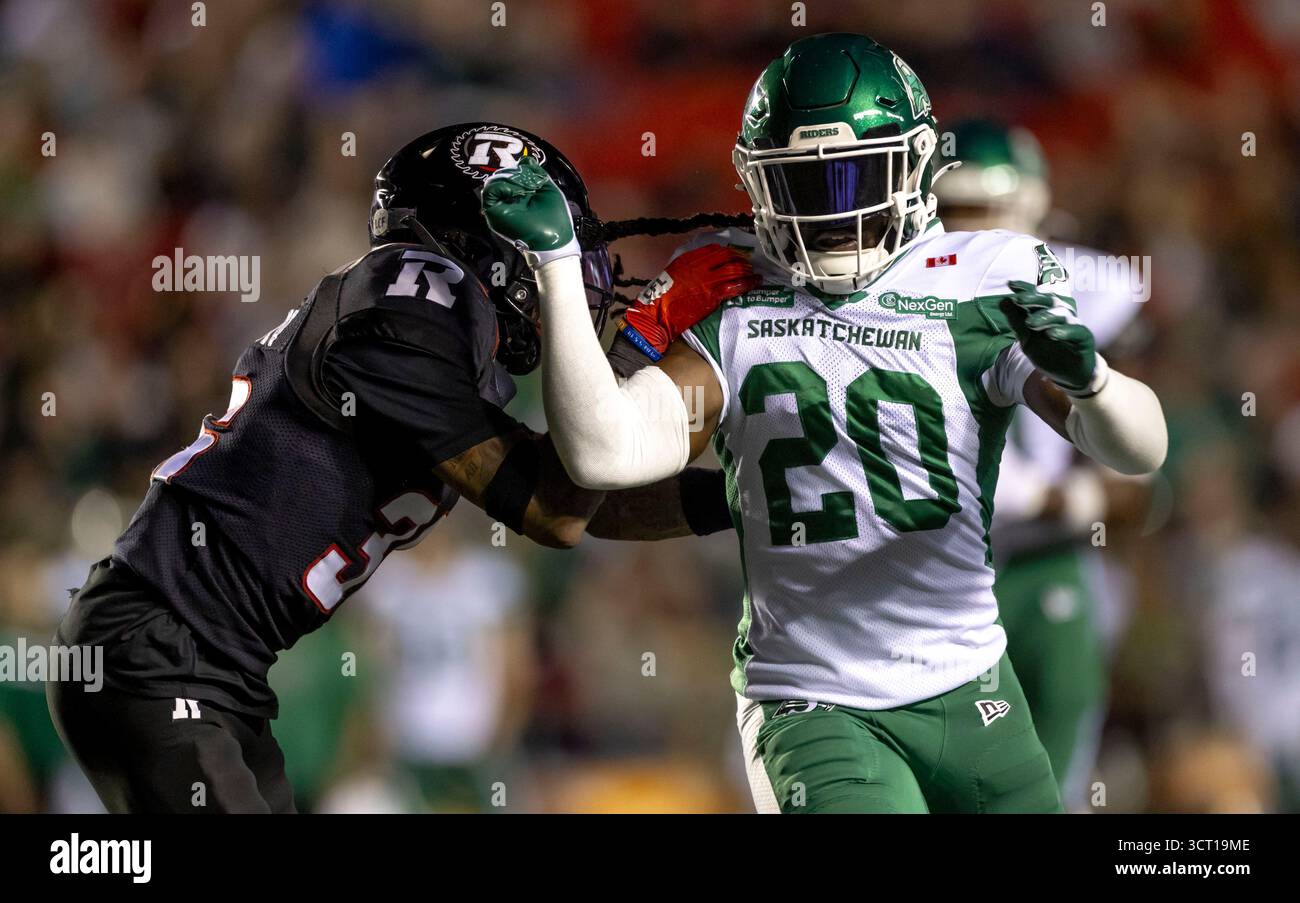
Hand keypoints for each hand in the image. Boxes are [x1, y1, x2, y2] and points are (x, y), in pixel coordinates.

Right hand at [481, 157, 578, 267]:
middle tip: (532, 186)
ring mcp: (500, 206)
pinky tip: (517, 194)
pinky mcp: (494, 212)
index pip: (513, 171)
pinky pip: (490, 189)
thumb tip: (524, 160)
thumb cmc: (554, 219)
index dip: (523, 169)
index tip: (536, 179)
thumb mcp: (547, 188)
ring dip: (512, 179)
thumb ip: (535, 173)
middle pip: (504, 173)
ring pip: (495, 179)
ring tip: (526, 190)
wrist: (554, 238)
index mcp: (519, 193)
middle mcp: (507, 199)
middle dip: (518, 174)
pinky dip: (503, 185)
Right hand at [620, 244, 760, 359]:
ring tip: (753, 273)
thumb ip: (688, 270)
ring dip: (747, 270)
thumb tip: (701, 271)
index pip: (714, 249)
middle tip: (747, 264)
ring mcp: (708, 280)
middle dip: (740, 259)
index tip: (734, 256)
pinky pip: (735, 286)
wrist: (658, 314)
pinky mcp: (713, 295)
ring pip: (734, 269)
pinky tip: (755, 282)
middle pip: (727, 256)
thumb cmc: (662, 298)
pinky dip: (748, 283)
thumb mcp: (673, 275)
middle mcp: (700, 266)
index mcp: (688, 259)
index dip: (728, 252)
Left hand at [999, 280, 1098, 394]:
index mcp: (1047, 313)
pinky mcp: (1084, 338)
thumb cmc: (1049, 354)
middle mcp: (1061, 315)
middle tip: (1018, 300)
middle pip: (1050, 300)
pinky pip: (1076, 331)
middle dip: (1034, 298)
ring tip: (1030, 323)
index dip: (1025, 289)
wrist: (1068, 376)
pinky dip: (1063, 331)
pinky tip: (1051, 334)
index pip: (1037, 297)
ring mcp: (1074, 325)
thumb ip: (1016, 322)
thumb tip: (1003, 301)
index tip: (1010, 284)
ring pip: (1062, 314)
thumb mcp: (1027, 340)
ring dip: (1045, 316)